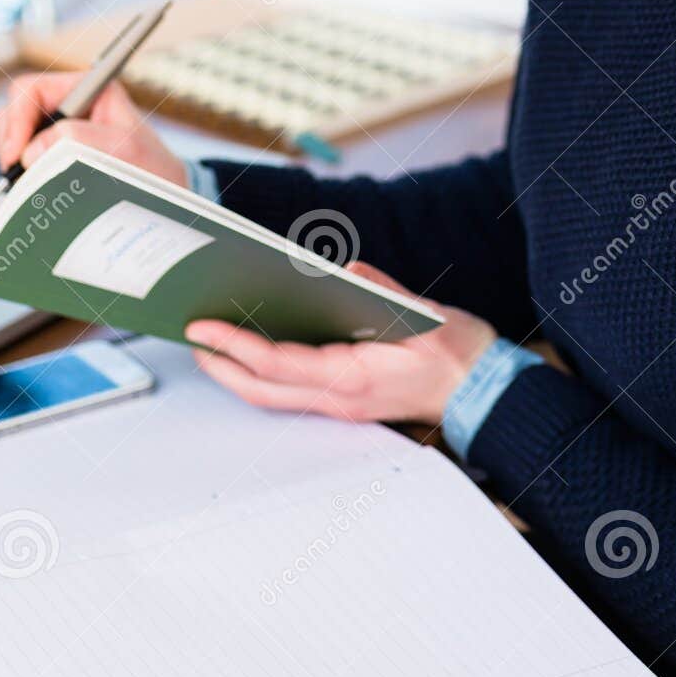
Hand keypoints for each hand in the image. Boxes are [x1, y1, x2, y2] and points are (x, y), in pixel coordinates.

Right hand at [0, 71, 190, 189]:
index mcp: (90, 88)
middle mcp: (73, 102)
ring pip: (17, 131)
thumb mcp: (124, 150)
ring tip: (27, 180)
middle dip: (13, 139)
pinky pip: (25, 151)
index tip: (18, 153)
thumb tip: (33, 150)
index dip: (18, 119)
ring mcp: (64, 124)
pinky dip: (22, 167)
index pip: (33, 89)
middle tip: (16, 171)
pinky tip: (32, 183)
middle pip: (18, 109)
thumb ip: (79, 141)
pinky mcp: (59, 146)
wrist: (167, 192)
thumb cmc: (154, 167)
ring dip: (16, 155)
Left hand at [186, 260, 497, 428]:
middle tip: (191, 338)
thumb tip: (348, 271)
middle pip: (264, 390)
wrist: (484, 392)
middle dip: (223, 366)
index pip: (281, 365)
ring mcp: (343, 405)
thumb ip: (384, 291)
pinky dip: (264, 377)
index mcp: (355, 377)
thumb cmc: (458, 354)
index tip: (206, 329)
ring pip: (274, 397)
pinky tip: (254, 355)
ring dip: (238, 375)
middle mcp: (342, 398)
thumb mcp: (425, 313)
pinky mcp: (348, 401)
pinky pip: (292, 394)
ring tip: (210, 347)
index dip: (238, 347)